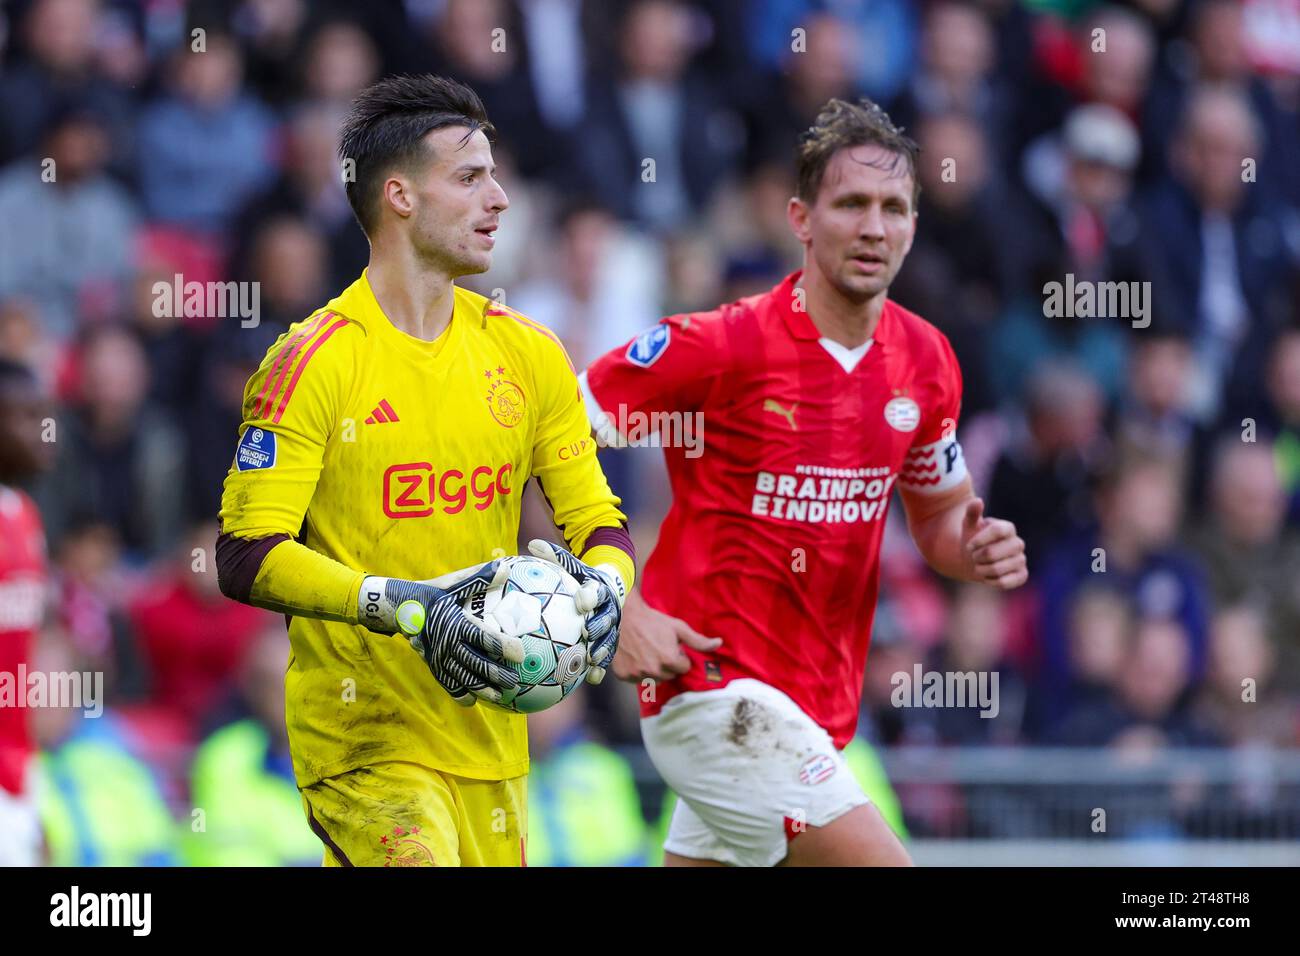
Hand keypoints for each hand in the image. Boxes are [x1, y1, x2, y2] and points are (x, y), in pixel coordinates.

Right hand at [387, 561, 525, 706]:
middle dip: (497, 674)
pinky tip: (471, 702)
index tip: (520, 654)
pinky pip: (446, 683)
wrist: (399, 607)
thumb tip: (506, 567)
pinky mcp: (432, 664)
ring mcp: (439, 657)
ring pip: (463, 677)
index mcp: (456, 623)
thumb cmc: (433, 593)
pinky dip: (458, 693)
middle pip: (476, 663)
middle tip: (516, 682)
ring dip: (482, 688)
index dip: (502, 646)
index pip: (483, 637)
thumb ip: (480, 577)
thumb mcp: (454, 583)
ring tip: (500, 697)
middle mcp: (448, 643)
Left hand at [527, 539, 623, 683]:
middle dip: (598, 625)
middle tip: (586, 631)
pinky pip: (607, 657)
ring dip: (602, 649)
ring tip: (592, 659)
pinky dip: (600, 668)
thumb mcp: (571, 566)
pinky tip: (591, 678)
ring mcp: (612, 627)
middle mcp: (609, 608)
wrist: (608, 589)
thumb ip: (554, 557)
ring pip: (609, 639)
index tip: (582, 600)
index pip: (596, 591)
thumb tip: (533, 543)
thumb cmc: (581, 579)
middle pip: (606, 617)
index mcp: (599, 589)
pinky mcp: (610, 642)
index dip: (590, 595)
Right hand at [612, 589, 721, 682]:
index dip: (679, 656)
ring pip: (654, 680)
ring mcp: (637, 675)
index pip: (683, 668)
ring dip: (654, 670)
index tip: (671, 646)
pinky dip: (637, 671)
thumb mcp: (678, 627)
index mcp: (670, 660)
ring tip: (647, 652)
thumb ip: (698, 640)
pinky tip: (635, 657)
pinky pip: (637, 680)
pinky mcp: (624, 676)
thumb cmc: (653, 621)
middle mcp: (654, 671)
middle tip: (659, 648)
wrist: (623, 616)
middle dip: (667, 665)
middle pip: (669, 676)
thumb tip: (719, 644)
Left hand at [961, 498, 1027, 589]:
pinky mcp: (1022, 575)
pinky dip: (990, 581)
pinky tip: (987, 576)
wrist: (976, 560)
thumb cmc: (973, 539)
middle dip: (977, 557)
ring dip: (981, 569)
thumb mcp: (969, 525)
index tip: (969, 546)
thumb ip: (972, 513)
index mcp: (1008, 528)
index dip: (980, 540)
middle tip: (973, 557)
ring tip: (978, 566)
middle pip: (993, 553)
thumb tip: (977, 501)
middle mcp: (1018, 543)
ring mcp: (1021, 560)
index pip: (998, 531)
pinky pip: (1005, 582)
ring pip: (997, 569)